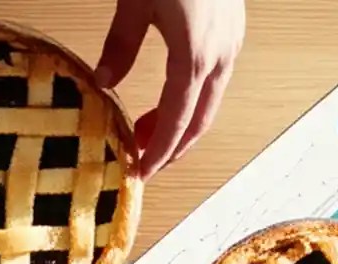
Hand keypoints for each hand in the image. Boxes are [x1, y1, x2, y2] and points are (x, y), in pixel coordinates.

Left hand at [96, 0, 245, 177]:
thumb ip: (120, 44)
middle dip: (172, 147)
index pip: (178, 122)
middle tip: (141, 161)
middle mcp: (221, 56)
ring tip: (148, 132)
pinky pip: (214, 79)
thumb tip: (105, 82)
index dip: (158, 153)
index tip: (139, 173)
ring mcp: (231, 43)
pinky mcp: (232, 31)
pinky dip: (192, 99)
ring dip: (182, 124)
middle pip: (200, 120)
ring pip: (209, 101)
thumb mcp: (136, 3)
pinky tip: (169, 97)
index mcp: (195, 57)